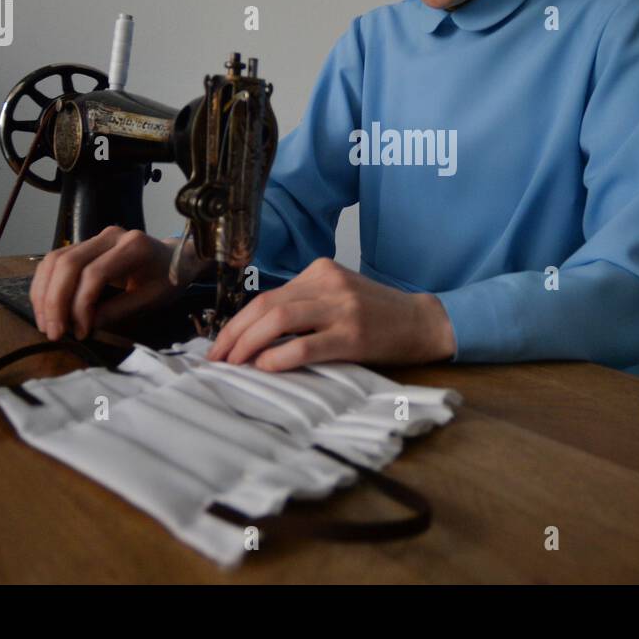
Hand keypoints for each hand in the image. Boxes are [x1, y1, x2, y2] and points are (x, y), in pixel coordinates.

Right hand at [29, 226, 207, 340]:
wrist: (175, 259)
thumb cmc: (167, 279)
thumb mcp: (151, 300)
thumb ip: (118, 311)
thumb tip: (84, 326)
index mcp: (133, 247)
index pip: (95, 273)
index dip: (81, 305)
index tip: (80, 332)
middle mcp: (110, 236)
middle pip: (68, 264)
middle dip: (55, 301)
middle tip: (54, 332)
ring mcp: (96, 237)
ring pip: (55, 260)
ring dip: (44, 295)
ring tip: (46, 324)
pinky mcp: (85, 245)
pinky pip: (55, 261)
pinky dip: (46, 286)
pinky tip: (46, 308)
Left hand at [207, 257, 455, 370]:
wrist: (422, 322)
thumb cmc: (377, 315)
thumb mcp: (338, 297)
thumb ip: (304, 305)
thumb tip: (256, 333)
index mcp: (320, 271)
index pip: (267, 296)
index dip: (237, 322)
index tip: (220, 345)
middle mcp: (328, 283)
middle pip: (266, 305)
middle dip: (234, 333)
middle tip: (217, 358)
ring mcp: (341, 307)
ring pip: (280, 319)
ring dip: (249, 343)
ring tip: (234, 364)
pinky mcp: (353, 334)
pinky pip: (306, 343)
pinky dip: (280, 355)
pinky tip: (265, 367)